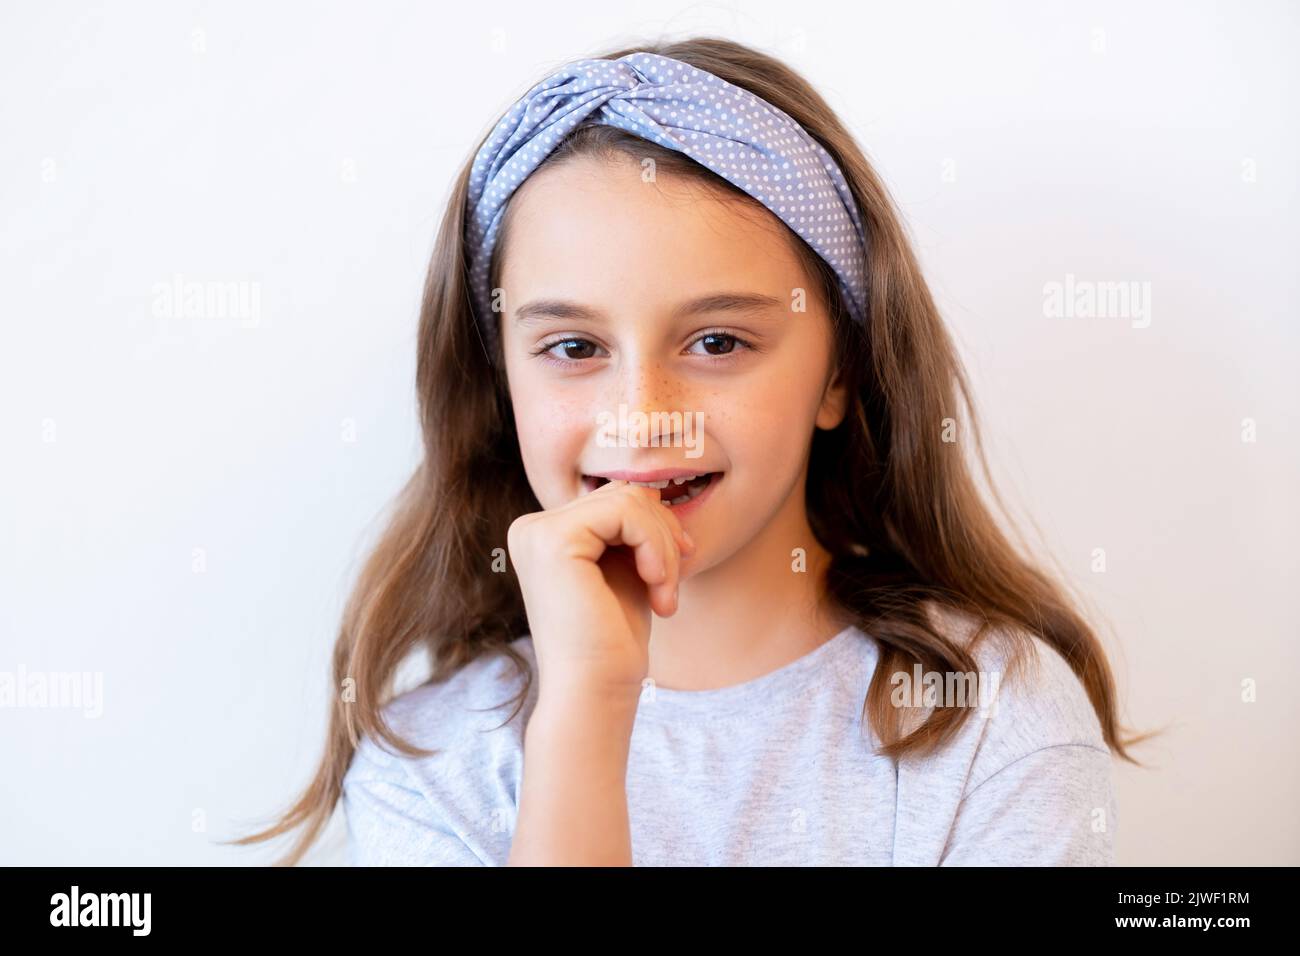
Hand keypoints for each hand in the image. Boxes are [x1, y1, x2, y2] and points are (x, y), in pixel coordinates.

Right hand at [507, 480, 694, 700]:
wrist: (594, 692)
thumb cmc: (613, 641)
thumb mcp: (626, 569)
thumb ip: (631, 529)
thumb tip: (650, 489)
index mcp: (544, 535)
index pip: (614, 500)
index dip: (656, 528)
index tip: (674, 571)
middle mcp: (532, 529)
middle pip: (623, 495)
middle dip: (663, 537)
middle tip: (670, 588)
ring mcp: (537, 532)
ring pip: (629, 501)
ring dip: (663, 547)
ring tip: (665, 593)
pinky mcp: (553, 540)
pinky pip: (625, 512)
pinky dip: (655, 546)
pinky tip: (656, 585)